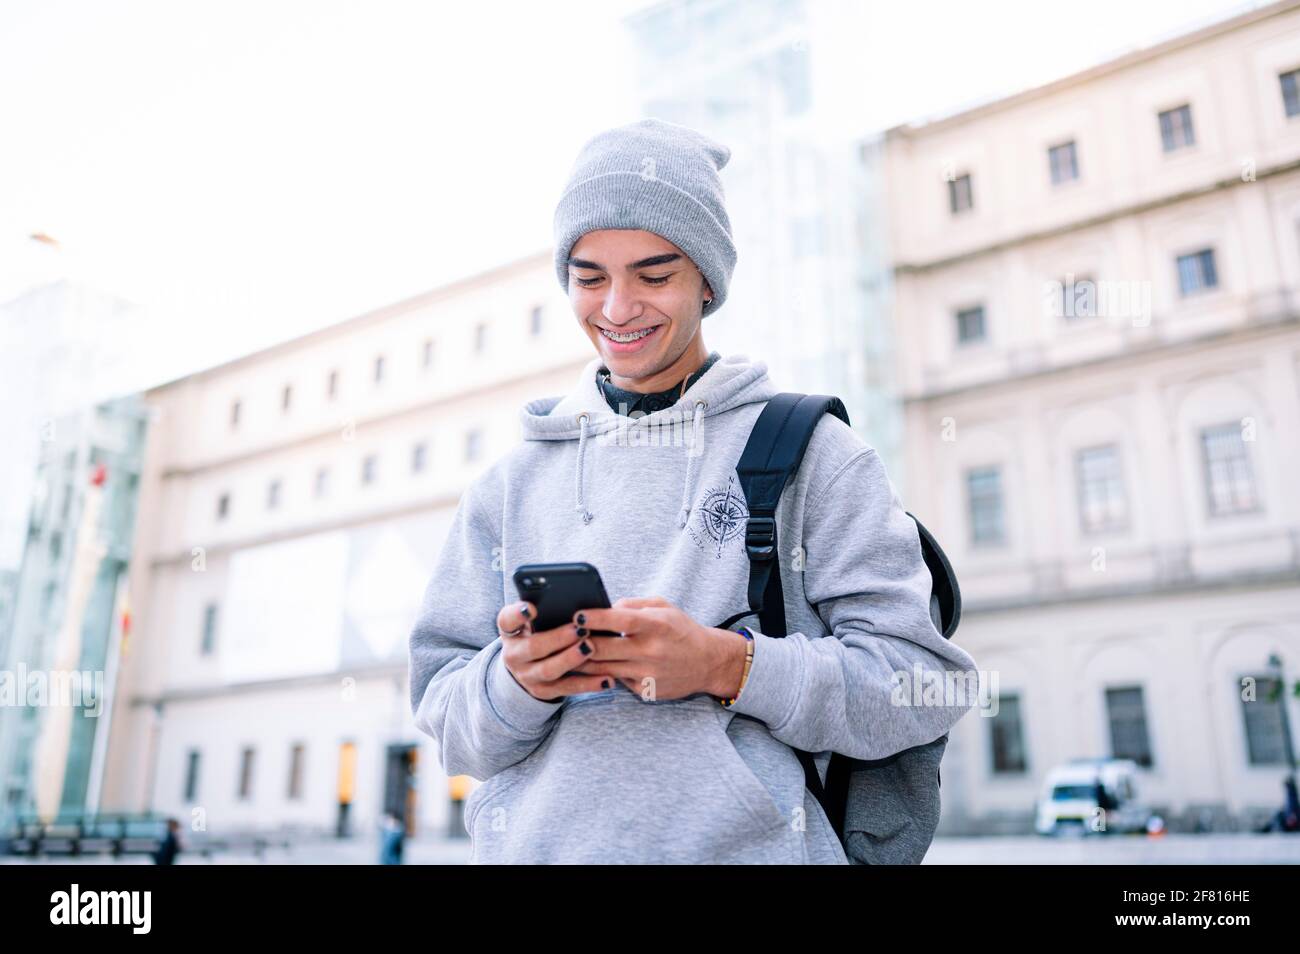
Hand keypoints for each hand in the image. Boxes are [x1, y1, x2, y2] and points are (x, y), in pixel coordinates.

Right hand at [495, 601, 610, 701]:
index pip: (507, 620)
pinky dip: (588, 684)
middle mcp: (513, 655)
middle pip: (533, 648)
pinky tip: (607, 678)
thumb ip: (545, 608)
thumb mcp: (532, 620)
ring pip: (549, 670)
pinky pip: (567, 689)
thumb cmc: (537, 632)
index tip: (533, 608)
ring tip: (590, 648)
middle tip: (580, 629)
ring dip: (571, 659)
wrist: (526, 666)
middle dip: (558, 639)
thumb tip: (574, 597)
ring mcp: (527, 676)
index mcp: (510, 631)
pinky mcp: (543, 691)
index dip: (518, 613)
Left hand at [569, 596, 748, 701]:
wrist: (708, 662)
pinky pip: (614, 680)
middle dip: (578, 642)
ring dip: (580, 660)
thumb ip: (632, 604)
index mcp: (655, 626)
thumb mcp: (663, 606)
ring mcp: (646, 674)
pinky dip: (599, 673)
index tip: (576, 614)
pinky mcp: (644, 690)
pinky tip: (587, 667)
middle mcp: (650, 652)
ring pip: (602, 669)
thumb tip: (603, 607)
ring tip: (565, 651)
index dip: (594, 618)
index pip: (619, 620)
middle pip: (602, 649)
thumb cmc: (681, 630)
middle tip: (561, 635)